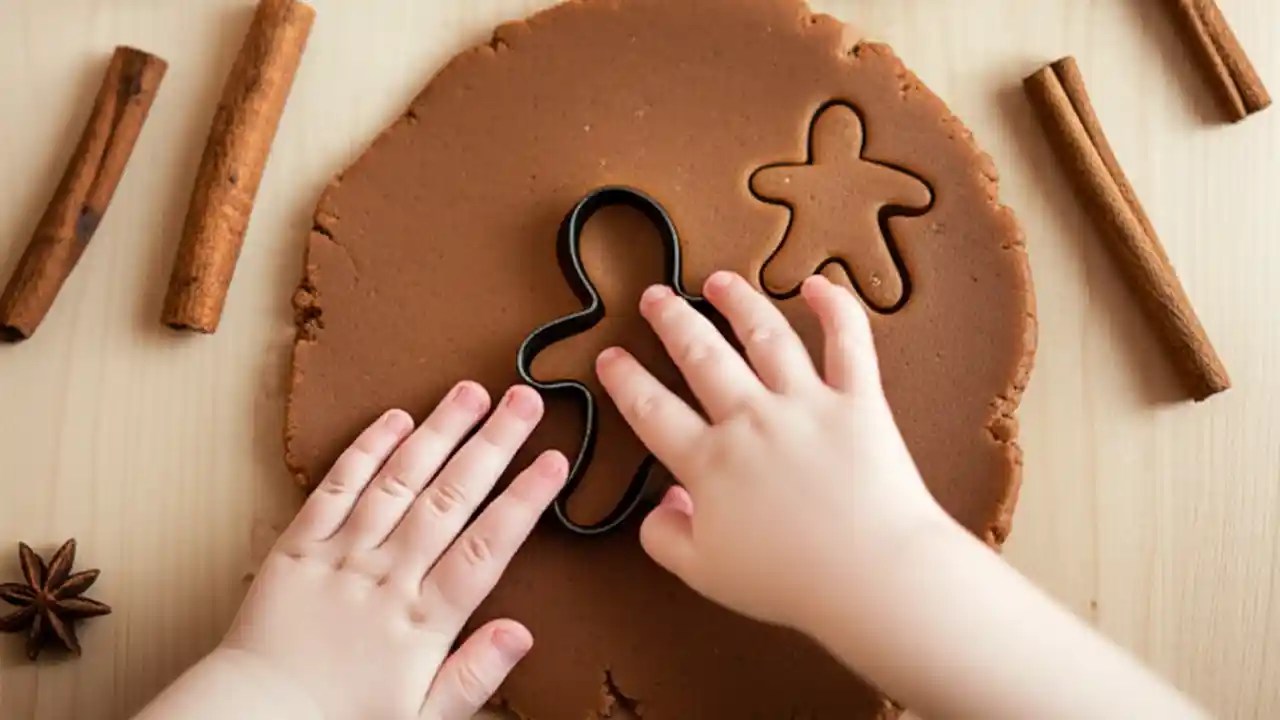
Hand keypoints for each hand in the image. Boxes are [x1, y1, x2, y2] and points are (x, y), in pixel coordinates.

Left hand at [194, 385, 563, 718]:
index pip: (486, 547)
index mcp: (422, 621)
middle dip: (493, 445)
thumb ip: (473, 676)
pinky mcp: (299, 545)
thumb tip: (522, 633)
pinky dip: (366, 450)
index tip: (555, 460)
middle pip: (451, 499)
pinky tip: (397, 418)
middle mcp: (386, 578)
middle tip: (527, 400)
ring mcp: (341, 556)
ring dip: (438, 432)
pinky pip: (335, 488)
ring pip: (398, 482)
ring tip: (472, 392)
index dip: (524, 500)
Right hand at [596, 271, 946, 631]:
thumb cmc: (790, 581)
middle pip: (701, 356)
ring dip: (737, 301)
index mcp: (710, 463)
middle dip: (671, 321)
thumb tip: (658, 507)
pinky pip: (848, 342)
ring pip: (764, 335)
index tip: (609, 357)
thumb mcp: (705, 573)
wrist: (872, 576)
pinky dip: (836, 308)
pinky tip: (819, 283)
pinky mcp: (858, 401)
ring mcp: (805, 403)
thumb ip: (666, 537)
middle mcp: (751, 420)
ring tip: (717, 280)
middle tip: (653, 297)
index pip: (652, 411)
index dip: (625, 381)